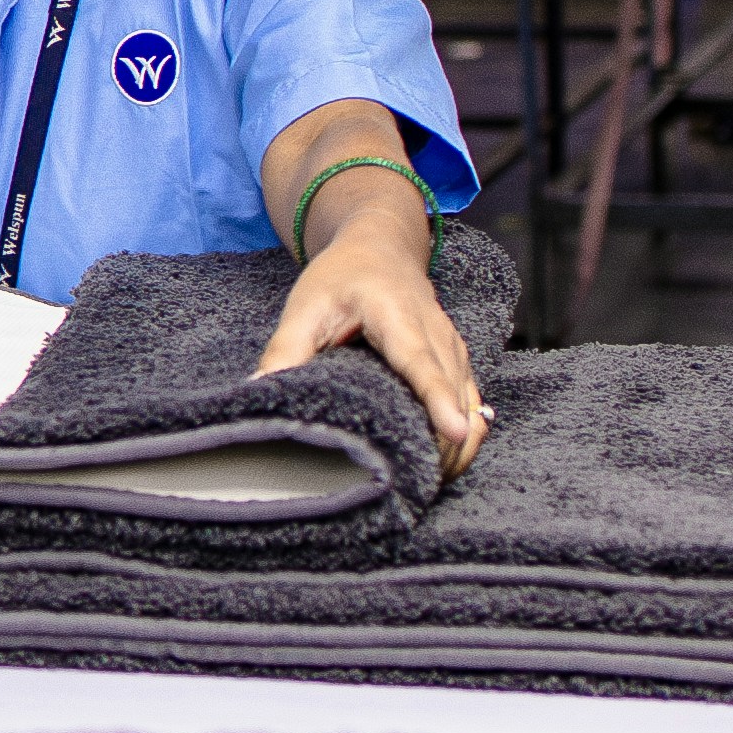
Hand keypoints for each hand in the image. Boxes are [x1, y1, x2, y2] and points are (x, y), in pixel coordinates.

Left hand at [257, 225, 489, 473]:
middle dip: (444, 442)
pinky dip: (466, 436)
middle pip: (453, 394)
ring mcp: (455, 349)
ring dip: (457, 446)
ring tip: (426, 482)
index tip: (455, 432)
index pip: (421, 363)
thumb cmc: (341, 276)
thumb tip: (258, 391)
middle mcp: (437, 333)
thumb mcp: (304, 306)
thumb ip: (285, 350)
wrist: (381, 248)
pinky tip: (443, 464)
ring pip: (471, 404)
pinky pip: (474, 404)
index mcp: (396, 315)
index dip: (438, 400)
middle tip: (416, 484)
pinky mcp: (460, 363)